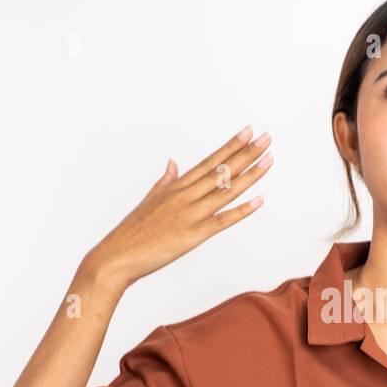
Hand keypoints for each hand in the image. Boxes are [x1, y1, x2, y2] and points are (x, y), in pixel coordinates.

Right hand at [86, 126, 272, 289]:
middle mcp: (185, 195)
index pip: (209, 160)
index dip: (230, 146)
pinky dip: (242, 210)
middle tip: (266, 137)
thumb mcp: (150, 199)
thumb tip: (173, 164)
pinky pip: (222, 220)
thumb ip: (166, 180)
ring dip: (250, 174)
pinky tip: (260, 200)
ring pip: (226, 190)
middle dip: (246, 153)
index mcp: (176, 186)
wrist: (117, 256)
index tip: (248, 131)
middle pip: (222, 170)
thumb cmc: (133, 230)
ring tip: (268, 158)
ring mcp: (190, 214)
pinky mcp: (193, 235)